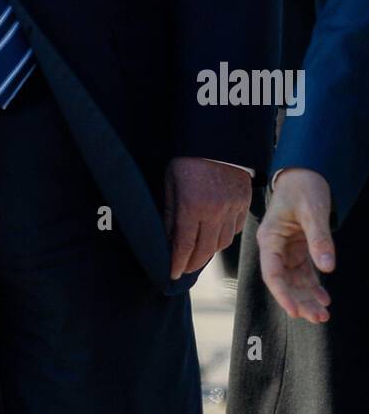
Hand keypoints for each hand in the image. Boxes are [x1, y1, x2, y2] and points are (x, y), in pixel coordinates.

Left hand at [164, 157, 250, 278]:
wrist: (217, 138)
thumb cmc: (188, 159)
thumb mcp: (171, 183)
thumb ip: (170, 213)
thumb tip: (168, 239)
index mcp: (192, 206)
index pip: (184, 246)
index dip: (177, 263)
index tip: (172, 275)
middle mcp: (214, 211)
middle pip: (204, 250)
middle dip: (192, 263)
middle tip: (184, 269)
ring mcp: (232, 208)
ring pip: (221, 244)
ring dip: (208, 252)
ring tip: (198, 254)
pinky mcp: (244, 203)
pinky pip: (234, 230)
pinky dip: (224, 237)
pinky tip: (214, 236)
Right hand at [256, 168, 334, 322]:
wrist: (305, 173)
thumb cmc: (303, 186)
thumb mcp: (313, 210)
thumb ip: (319, 238)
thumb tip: (327, 267)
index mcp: (270, 238)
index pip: (272, 273)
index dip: (282, 294)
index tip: (295, 311)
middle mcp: (275, 247)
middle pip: (284, 282)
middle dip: (299, 301)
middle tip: (318, 317)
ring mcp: (287, 250)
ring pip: (294, 282)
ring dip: (307, 298)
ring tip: (323, 314)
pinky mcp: (298, 249)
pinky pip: (304, 273)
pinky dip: (314, 287)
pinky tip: (324, 298)